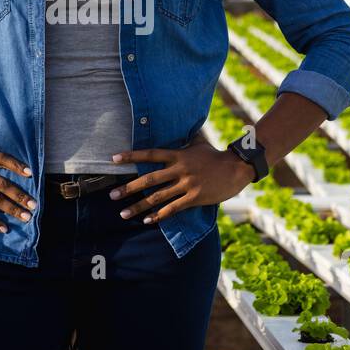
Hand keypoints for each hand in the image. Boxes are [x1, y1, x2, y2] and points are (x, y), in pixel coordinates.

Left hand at [108, 141, 254, 224]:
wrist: (237, 168)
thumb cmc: (216, 156)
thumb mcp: (198, 144)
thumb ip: (184, 141)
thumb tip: (180, 128)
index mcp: (178, 155)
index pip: (150, 154)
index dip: (131, 156)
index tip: (113, 159)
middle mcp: (179, 169)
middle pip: (149, 179)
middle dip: (128, 188)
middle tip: (112, 195)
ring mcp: (187, 184)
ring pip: (158, 197)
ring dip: (139, 206)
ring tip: (123, 214)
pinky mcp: (195, 198)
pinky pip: (173, 208)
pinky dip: (159, 215)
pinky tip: (147, 221)